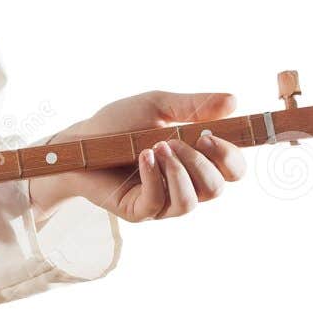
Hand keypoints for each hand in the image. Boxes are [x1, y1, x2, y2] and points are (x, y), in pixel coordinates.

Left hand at [29, 90, 246, 222]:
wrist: (78, 140)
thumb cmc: (118, 124)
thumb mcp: (157, 105)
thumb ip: (195, 105)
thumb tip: (234, 101)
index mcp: (196, 160)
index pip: (232, 169)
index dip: (230, 157)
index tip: (212, 136)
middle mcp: (184, 184)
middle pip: (217, 188)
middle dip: (203, 163)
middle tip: (177, 140)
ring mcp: (162, 201)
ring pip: (191, 202)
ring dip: (178, 171)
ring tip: (157, 146)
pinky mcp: (139, 211)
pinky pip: (158, 203)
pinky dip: (154, 177)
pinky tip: (142, 156)